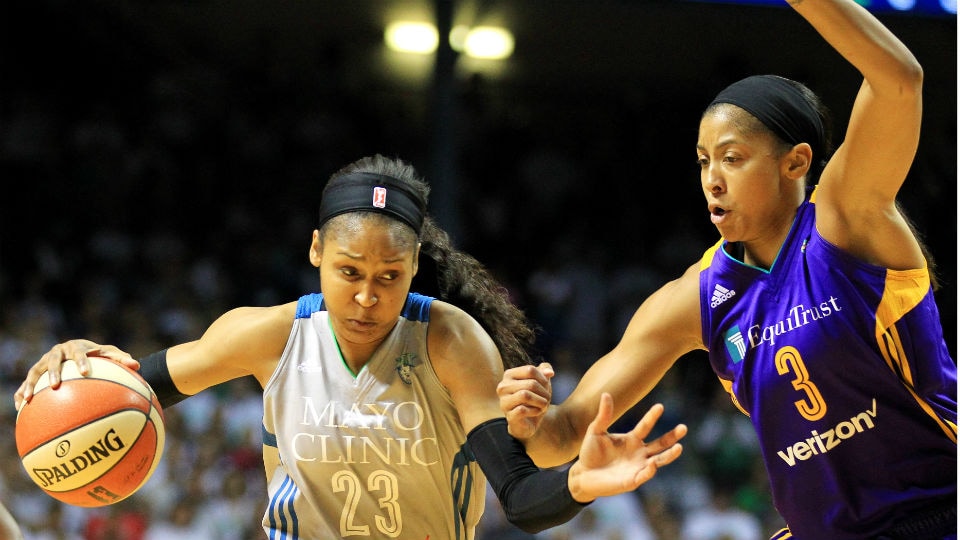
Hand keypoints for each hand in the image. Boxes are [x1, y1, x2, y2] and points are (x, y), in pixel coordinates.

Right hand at [14, 339, 137, 409]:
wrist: (80, 352)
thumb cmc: (98, 355)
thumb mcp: (110, 355)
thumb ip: (121, 359)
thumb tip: (137, 365)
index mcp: (75, 347)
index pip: (78, 352)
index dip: (81, 361)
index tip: (85, 372)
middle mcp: (57, 352)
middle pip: (53, 360)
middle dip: (53, 372)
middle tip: (55, 385)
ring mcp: (44, 362)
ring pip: (34, 371)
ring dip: (30, 384)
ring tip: (28, 398)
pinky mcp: (36, 373)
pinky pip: (26, 383)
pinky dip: (21, 392)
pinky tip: (19, 407)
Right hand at [497, 362, 553, 439]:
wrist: (529, 421)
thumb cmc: (534, 398)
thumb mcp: (541, 381)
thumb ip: (545, 370)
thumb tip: (550, 372)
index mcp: (509, 375)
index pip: (530, 370)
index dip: (543, 378)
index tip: (547, 387)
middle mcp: (503, 387)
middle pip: (531, 384)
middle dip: (544, 392)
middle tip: (547, 399)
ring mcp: (504, 402)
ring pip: (525, 395)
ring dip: (541, 401)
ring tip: (544, 405)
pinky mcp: (509, 416)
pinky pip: (523, 410)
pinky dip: (535, 411)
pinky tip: (536, 412)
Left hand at [567, 393, 685, 501]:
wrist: (582, 474)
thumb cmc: (590, 452)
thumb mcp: (595, 430)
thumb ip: (603, 415)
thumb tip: (606, 394)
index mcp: (632, 439)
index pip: (645, 426)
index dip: (652, 416)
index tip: (660, 406)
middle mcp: (639, 452)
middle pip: (660, 444)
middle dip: (672, 436)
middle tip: (684, 428)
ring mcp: (638, 467)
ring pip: (659, 460)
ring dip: (669, 455)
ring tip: (679, 447)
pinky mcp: (632, 481)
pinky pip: (645, 475)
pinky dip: (650, 470)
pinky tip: (653, 463)